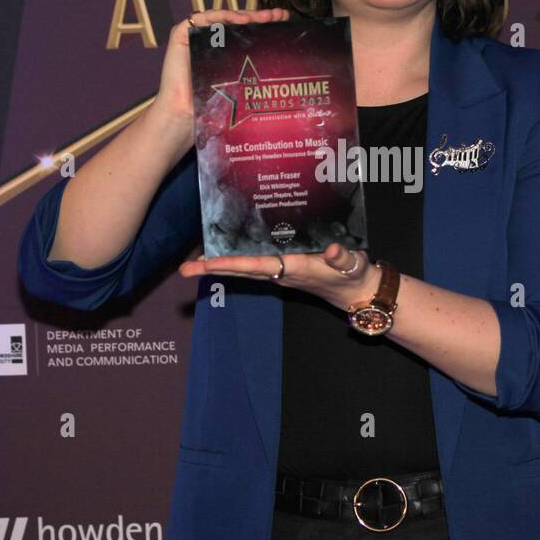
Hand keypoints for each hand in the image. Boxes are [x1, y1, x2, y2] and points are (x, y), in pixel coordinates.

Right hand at [154, 6, 291, 141]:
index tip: (284, 19)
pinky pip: (200, 19)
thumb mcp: (240, 84)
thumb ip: (254, 72)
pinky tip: (237, 20)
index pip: (246, 32)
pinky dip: (219, 16)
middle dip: (259, 17)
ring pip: (221, 18)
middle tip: (278, 15)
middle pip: (236, 23)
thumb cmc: (212, 105)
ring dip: (243, 15)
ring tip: (261, 17)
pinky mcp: (180, 35)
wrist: (186, 115)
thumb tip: (284, 67)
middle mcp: (210, 41)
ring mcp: (195, 36)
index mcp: (224, 50)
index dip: (264, 24)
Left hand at [177, 243, 377, 310]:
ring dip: (219, 267)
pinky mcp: (282, 269)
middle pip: (240, 271)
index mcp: (293, 268)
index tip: (209, 264)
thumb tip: (334, 249)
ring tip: (194, 263)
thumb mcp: (352, 264)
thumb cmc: (353, 275)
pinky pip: (252, 266)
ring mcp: (279, 272)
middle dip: (213, 270)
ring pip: (243, 269)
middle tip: (184, 269)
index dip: (232, 264)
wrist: (355, 291)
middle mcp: (280, 272)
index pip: (256, 266)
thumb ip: (342, 256)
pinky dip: (235, 262)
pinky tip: (223, 256)